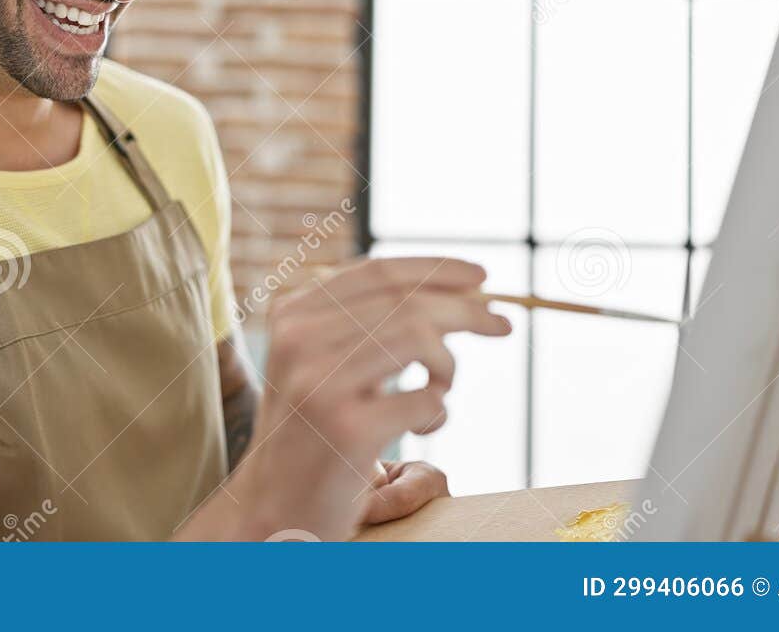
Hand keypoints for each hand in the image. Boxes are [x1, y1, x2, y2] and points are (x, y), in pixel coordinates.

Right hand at [232, 256, 509, 540]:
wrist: (273, 508)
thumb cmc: (314, 433)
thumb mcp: (322, 364)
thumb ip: (361, 322)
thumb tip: (455, 288)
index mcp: (293, 316)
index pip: (378, 271)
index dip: (437, 269)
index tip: (481, 276)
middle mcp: (299, 341)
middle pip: (407, 302)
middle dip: (467, 310)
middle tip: (504, 325)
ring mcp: (320, 384)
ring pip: (420, 338)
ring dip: (448, 367)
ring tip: (441, 390)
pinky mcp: (347, 430)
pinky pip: (428, 400)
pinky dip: (439, 413)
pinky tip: (420, 429)